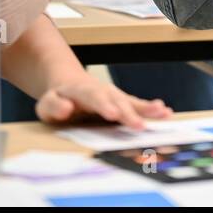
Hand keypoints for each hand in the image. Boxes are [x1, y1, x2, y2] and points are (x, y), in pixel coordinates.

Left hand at [36, 73, 172, 127]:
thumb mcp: (46, 104)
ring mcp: (114, 96)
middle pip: (116, 100)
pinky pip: (137, 106)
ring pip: (130, 101)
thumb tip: (66, 108)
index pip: (93, 96)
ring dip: (146, 108)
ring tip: (162, 112)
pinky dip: (151, 109)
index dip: (104, 105)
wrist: (68, 87)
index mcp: (81, 91)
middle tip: (139, 126)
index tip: (113, 115)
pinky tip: (166, 112)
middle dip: (128, 113)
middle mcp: (102, 91)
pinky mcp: (122, 103)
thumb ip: (54, 106)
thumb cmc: (57, 100)